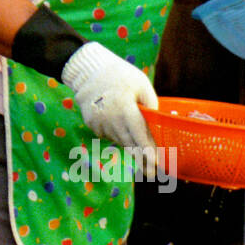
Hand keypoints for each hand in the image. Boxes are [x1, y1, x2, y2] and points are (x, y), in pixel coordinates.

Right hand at [61, 41, 157, 176]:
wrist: (88, 70)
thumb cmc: (120, 74)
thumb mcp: (141, 84)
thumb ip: (151, 104)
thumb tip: (156, 123)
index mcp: (125, 108)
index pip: (139, 135)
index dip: (148, 151)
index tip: (157, 165)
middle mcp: (110, 119)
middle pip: (129, 143)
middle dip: (141, 159)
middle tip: (152, 173)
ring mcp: (98, 122)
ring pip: (118, 139)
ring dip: (129, 143)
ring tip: (139, 148)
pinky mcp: (90, 123)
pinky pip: (107, 134)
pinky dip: (116, 133)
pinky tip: (118, 123)